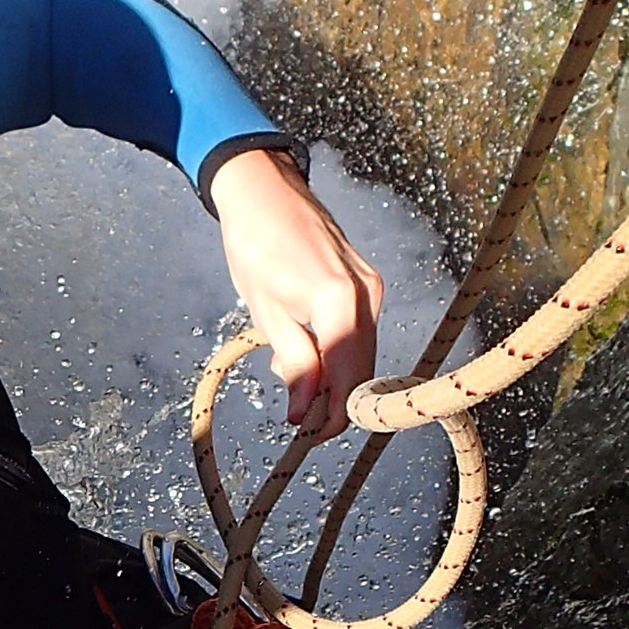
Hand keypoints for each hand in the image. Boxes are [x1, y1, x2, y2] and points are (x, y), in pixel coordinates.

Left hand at [211, 146, 383, 439]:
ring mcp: (372, 288)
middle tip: (297, 419)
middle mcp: (367, 295)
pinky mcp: (368, 285)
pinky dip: (334, 351)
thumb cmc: (256, 245)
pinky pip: (358, 334)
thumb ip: (294, 363)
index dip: (330, 416)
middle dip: (331, 402)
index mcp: (339, 301)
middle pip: (362, 372)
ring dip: (330, 376)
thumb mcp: (265, 312)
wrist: (264, 192)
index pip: (348, 379)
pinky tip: (302, 344)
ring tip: (287, 366)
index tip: (306, 436)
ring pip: (361, 355)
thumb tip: (305, 413)